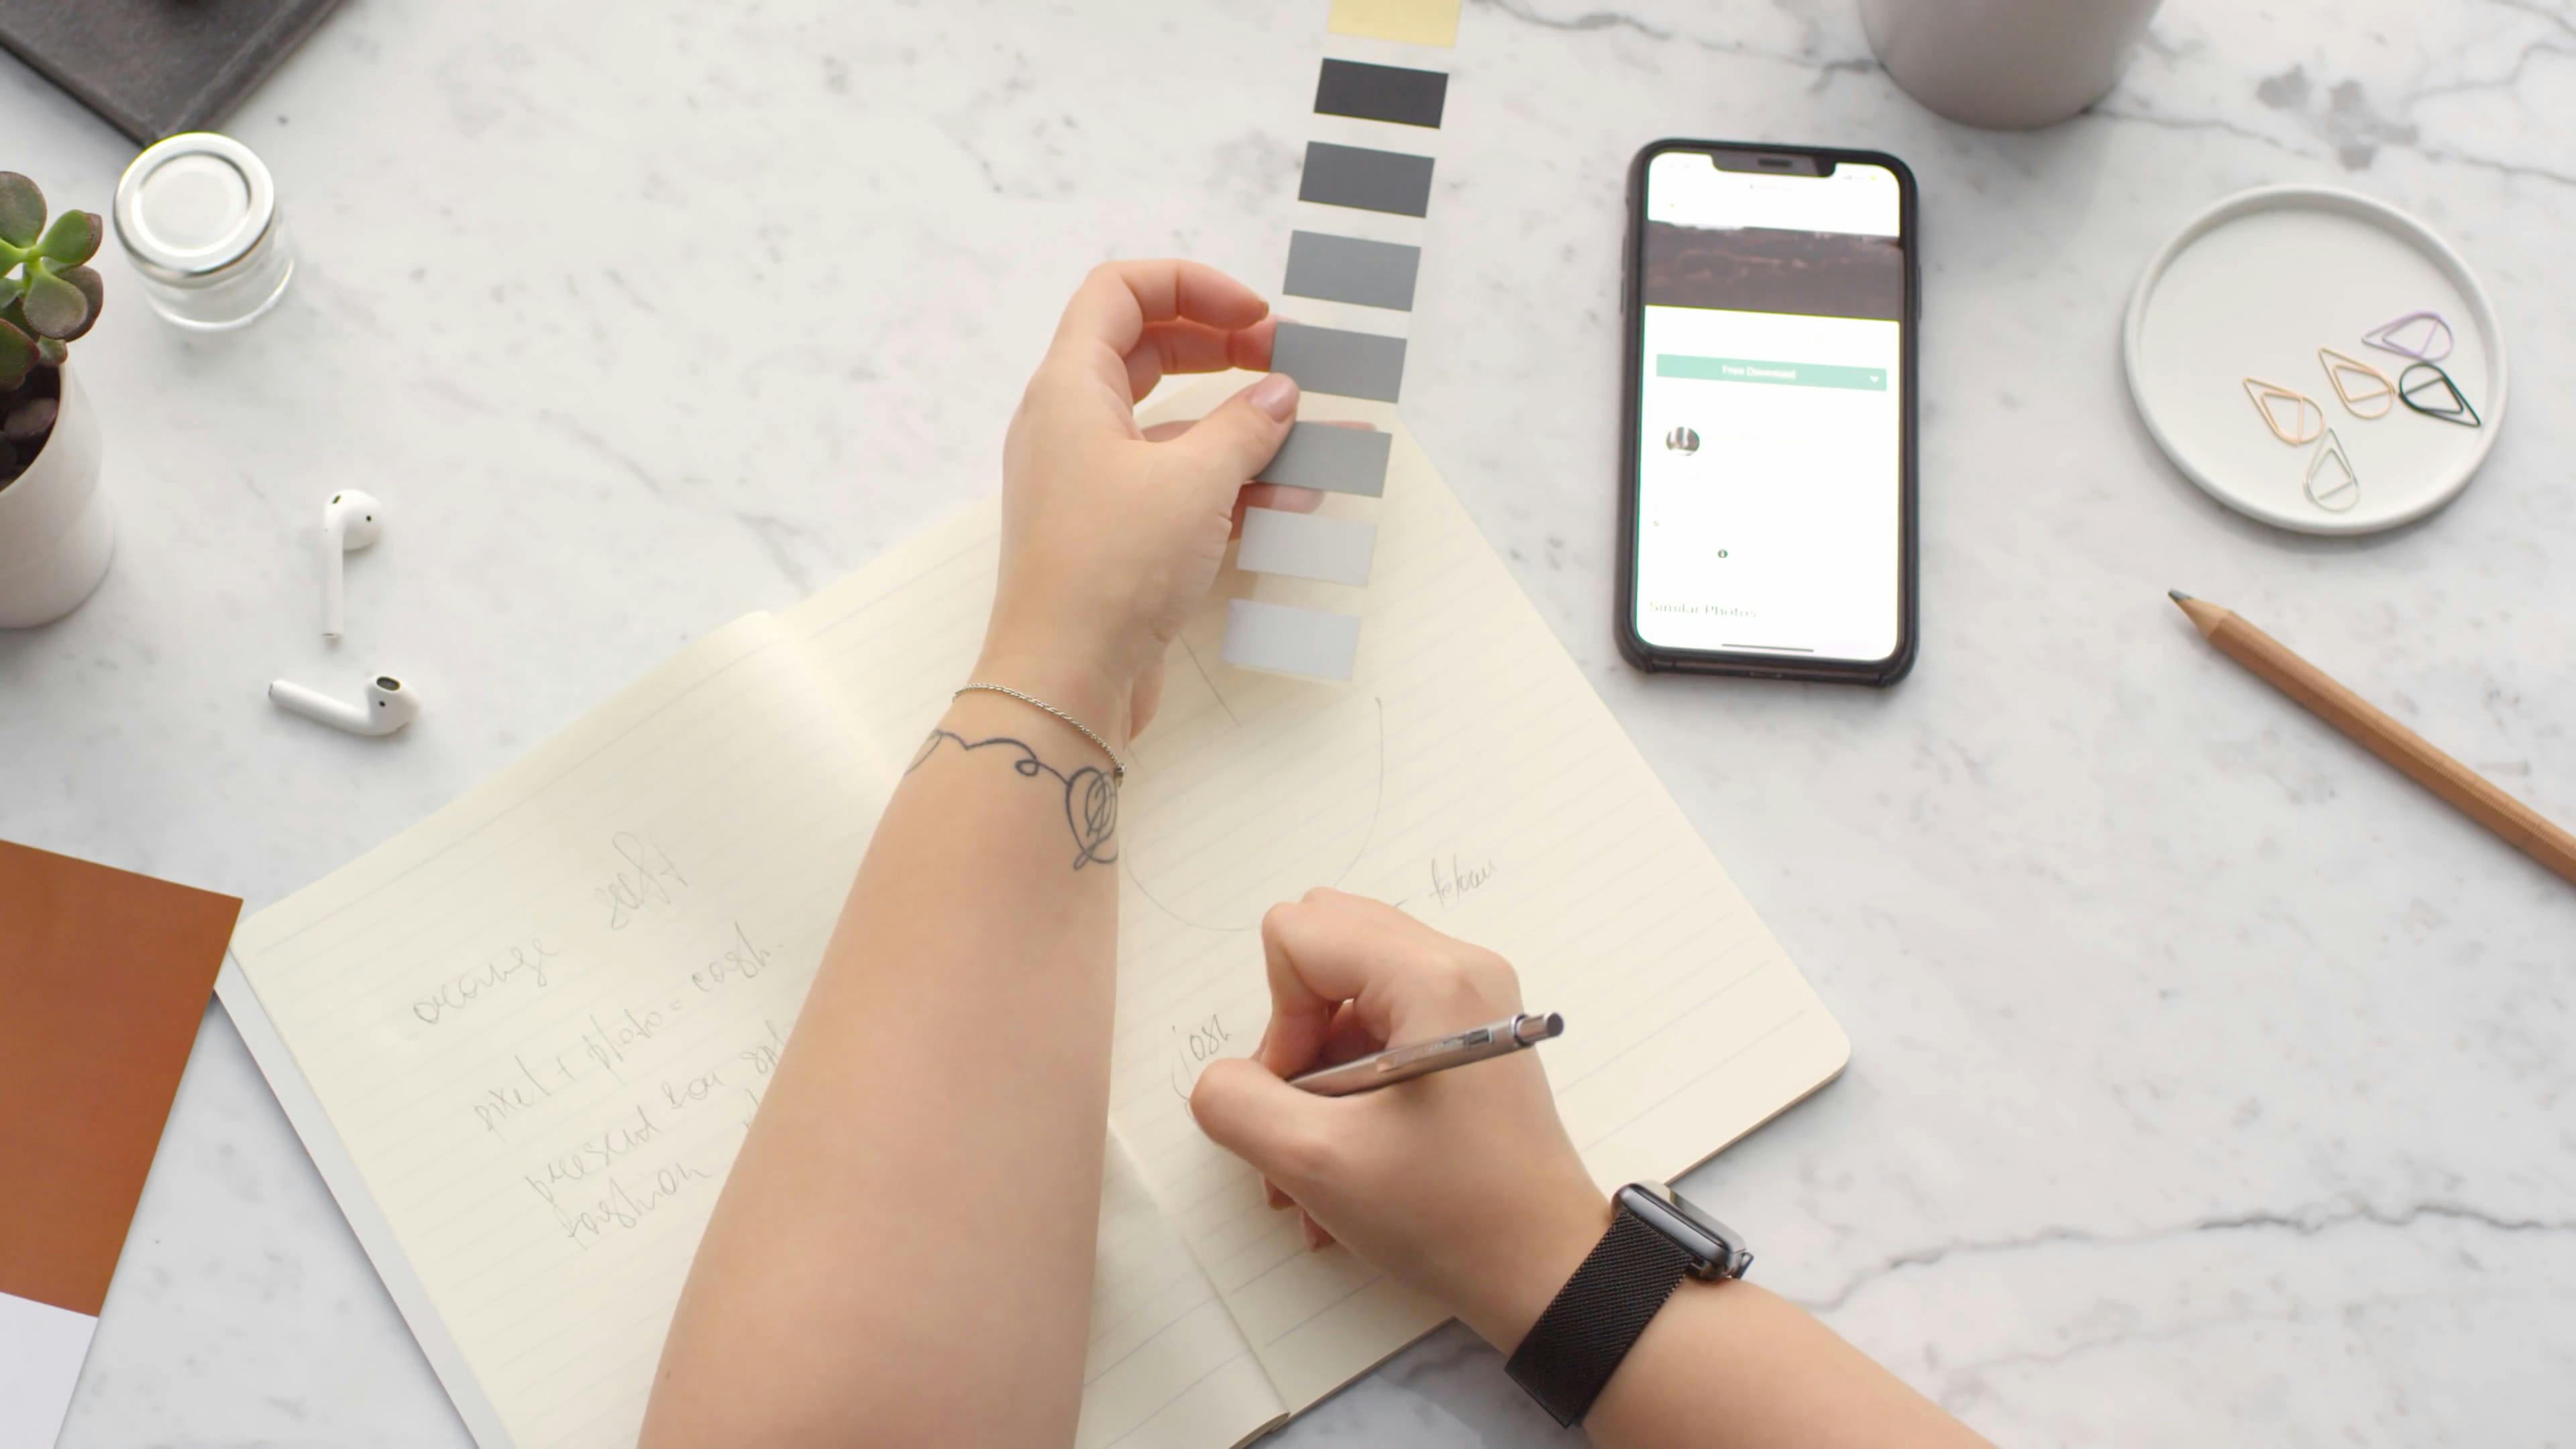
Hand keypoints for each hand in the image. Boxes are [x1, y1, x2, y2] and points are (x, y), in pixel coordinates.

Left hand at [980, 260, 1309, 744]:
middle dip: (1222, 347)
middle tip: (1285, 362)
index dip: (1192, 285)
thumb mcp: (1194, 483)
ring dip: (1237, 424)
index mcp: (1069, 388)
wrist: (1063, 679)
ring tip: (1307, 435)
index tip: (1256, 316)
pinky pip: (1175, 485)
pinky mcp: (1113, 534)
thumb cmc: (1110, 568)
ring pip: (1169, 425)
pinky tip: (1289, 500)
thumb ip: (1245, 428)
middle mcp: (1070, 424)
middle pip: (1146, 349)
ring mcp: (1090, 481)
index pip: (1120, 291)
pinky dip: (1227, 483)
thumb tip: (1279, 396)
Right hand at [1189, 890, 1611, 1352]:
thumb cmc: (1447, 1214)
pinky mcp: (1472, 1038)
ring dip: (1315, 1078)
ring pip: (1349, 995)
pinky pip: (1383, 1029)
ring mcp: (1471, 1001)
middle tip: (1303, 1117)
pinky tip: (1346, 1169)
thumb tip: (1222, 1080)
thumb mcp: (1318, 1164)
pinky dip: (1350, 1090)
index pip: (1300, 935)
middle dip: (1292, 1039)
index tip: (1298, 1098)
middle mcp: (1459, 967)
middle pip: (1326, 947)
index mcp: (1432, 976)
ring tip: (1313, 1171)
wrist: (1548, 1273)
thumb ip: (1238, 1104)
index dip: (1277, 1018)